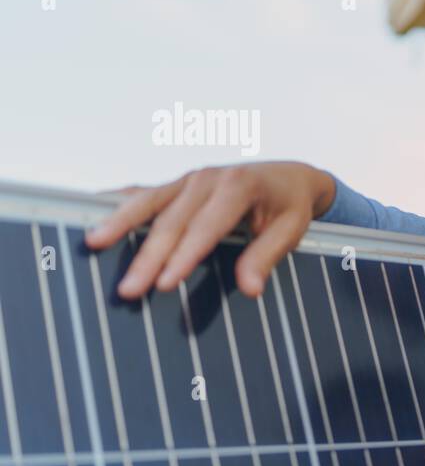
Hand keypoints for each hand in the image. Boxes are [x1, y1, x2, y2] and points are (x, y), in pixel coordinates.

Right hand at [85, 162, 336, 299]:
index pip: (206, 228)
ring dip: (120, 224)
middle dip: (148, 257)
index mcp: (238, 186)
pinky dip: (119, 203)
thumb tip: (250, 289)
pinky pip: (145, 193)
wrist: (289, 176)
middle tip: (128, 289)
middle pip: (172, 222)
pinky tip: (94, 212)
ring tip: (93, 243)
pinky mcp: (177, 184)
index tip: (165, 283)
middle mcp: (207, 178)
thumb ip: (267, 257)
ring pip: (149, 203)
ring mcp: (188, 179)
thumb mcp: (291, 230)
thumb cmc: (290, 205)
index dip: (184, 256)